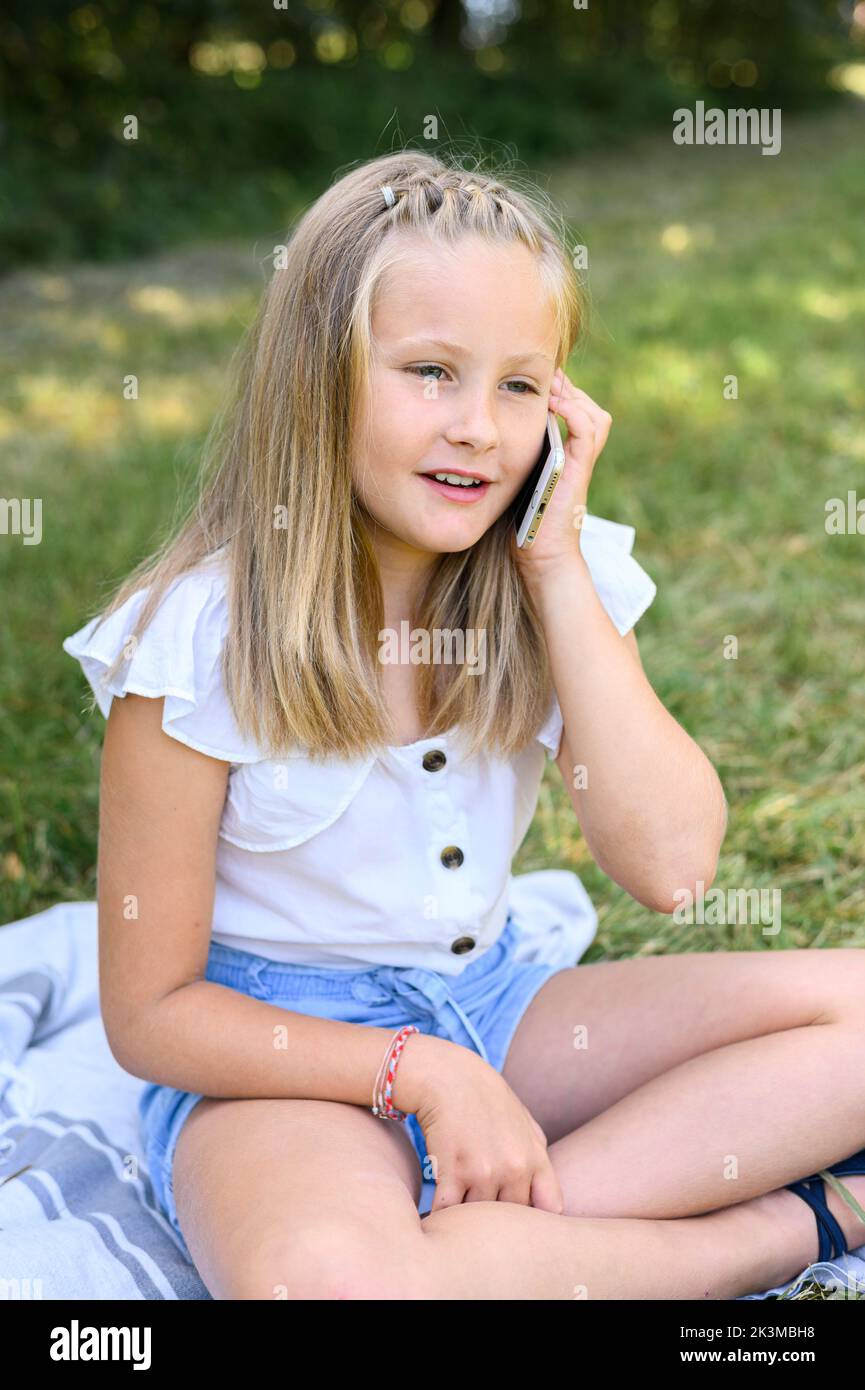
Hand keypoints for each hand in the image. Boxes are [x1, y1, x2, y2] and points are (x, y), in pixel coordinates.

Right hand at [398, 1038, 563, 1214]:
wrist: (446, 1075)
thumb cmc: (483, 1096)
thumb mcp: (522, 1119)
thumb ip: (536, 1152)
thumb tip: (542, 1185)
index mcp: (535, 1156)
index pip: (551, 1207)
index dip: (536, 1216)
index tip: (518, 1213)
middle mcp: (515, 1168)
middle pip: (511, 1218)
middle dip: (497, 1217)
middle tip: (482, 1209)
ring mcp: (484, 1172)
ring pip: (479, 1218)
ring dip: (467, 1215)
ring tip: (459, 1207)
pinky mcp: (453, 1173)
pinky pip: (449, 1211)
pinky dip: (442, 1214)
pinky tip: (437, 1207)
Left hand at [511, 366, 612, 585]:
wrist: (541, 559)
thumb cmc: (522, 528)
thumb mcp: (513, 485)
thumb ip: (509, 463)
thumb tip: (479, 444)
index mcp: (563, 459)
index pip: (572, 414)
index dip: (557, 395)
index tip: (532, 382)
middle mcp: (577, 459)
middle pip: (587, 409)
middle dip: (566, 389)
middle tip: (542, 376)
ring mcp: (581, 465)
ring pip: (593, 415)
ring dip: (572, 396)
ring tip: (549, 384)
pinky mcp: (579, 471)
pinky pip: (586, 431)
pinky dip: (573, 412)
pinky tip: (553, 403)